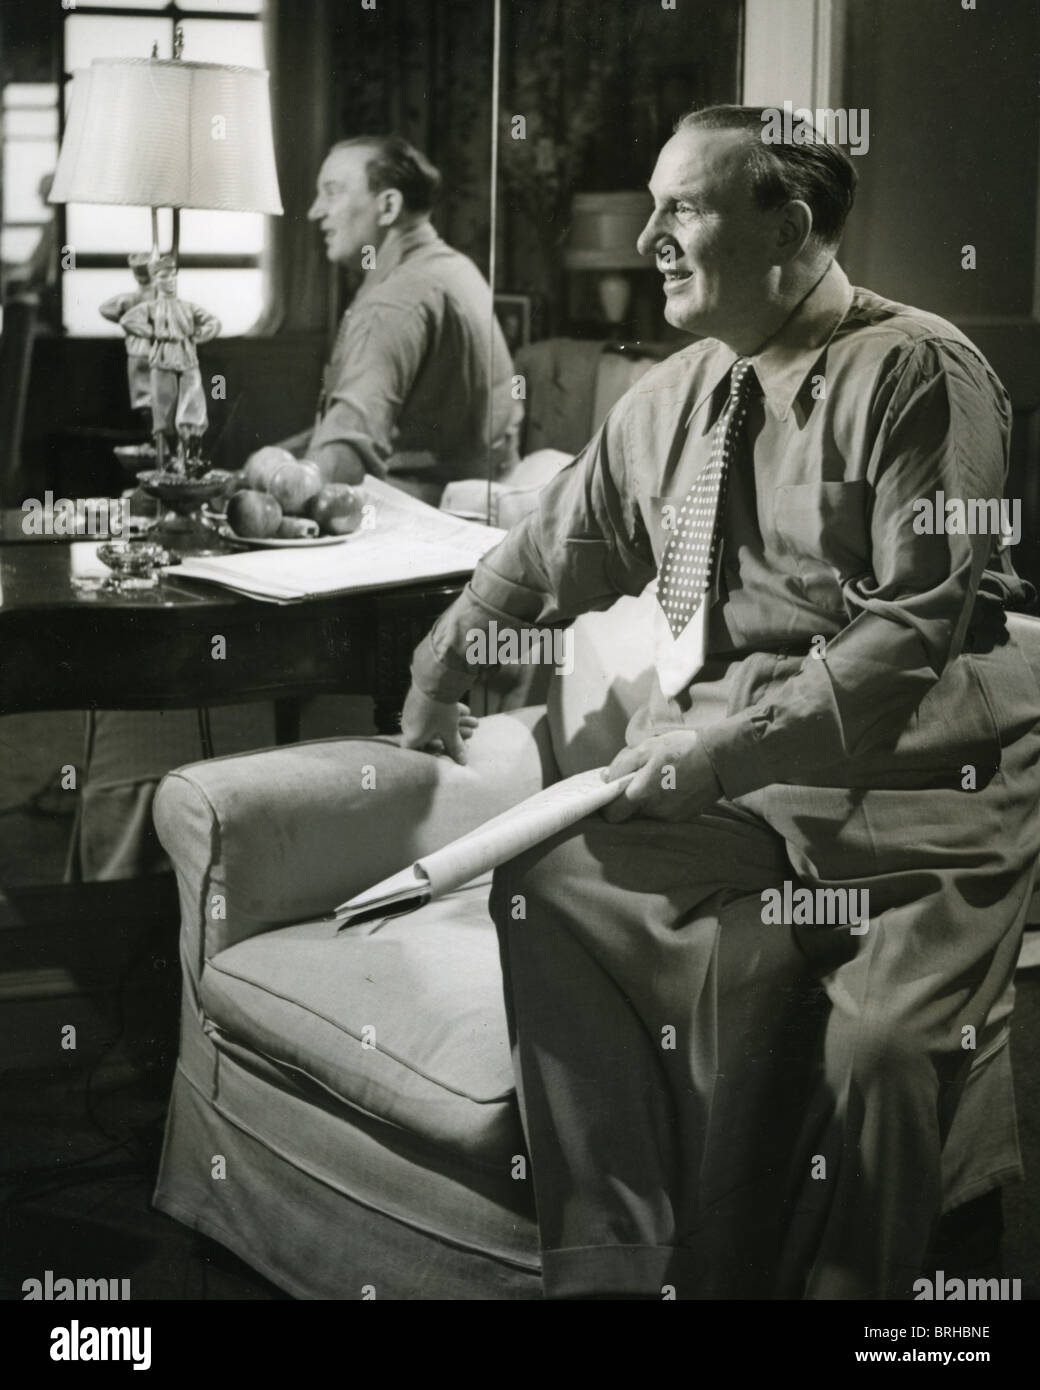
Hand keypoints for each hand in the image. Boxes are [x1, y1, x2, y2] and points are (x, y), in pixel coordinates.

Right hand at [400, 683, 477, 763]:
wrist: (433, 679)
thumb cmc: (438, 711)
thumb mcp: (450, 731)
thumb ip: (455, 747)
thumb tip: (462, 763)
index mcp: (412, 737)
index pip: (415, 751)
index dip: (430, 753)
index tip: (444, 751)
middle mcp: (409, 725)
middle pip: (432, 735)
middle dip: (453, 735)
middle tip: (470, 734)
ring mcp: (413, 710)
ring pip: (436, 721)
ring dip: (455, 723)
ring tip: (474, 722)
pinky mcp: (419, 698)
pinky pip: (434, 710)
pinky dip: (449, 712)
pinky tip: (466, 710)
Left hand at [600, 730, 720, 822]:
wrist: (720, 759)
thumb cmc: (682, 749)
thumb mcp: (647, 748)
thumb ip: (622, 765)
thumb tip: (606, 778)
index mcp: (641, 794)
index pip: (612, 814)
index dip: (608, 804)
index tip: (611, 791)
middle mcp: (654, 811)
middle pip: (630, 811)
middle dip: (631, 796)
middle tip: (640, 775)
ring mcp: (670, 816)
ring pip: (648, 811)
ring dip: (648, 797)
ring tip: (661, 776)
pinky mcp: (684, 816)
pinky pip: (664, 810)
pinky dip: (664, 799)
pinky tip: (674, 782)